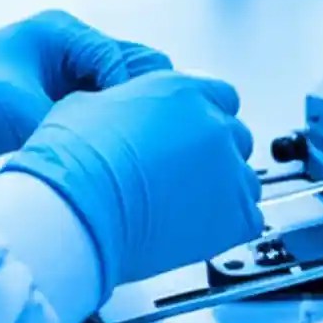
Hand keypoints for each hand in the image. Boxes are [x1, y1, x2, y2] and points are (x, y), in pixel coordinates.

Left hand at [0, 10, 171, 166]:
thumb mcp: (14, 112)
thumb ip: (70, 126)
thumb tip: (112, 150)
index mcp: (65, 34)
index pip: (131, 64)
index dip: (139, 102)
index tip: (142, 140)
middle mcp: (70, 49)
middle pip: (134, 74)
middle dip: (141, 108)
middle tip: (144, 149)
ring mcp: (61, 76)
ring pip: (116, 99)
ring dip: (120, 125)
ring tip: (125, 159)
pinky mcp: (50, 103)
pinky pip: (93, 117)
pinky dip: (101, 135)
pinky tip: (102, 161)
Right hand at [3, 71, 262, 293]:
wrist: (79, 207)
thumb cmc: (74, 160)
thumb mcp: (86, 106)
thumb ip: (119, 106)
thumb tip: (113, 115)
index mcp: (182, 91)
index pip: (219, 97)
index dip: (202, 119)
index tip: (188, 137)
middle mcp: (213, 125)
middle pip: (235, 137)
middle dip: (214, 156)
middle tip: (182, 178)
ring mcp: (228, 171)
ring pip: (244, 179)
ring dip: (222, 192)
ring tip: (185, 210)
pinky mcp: (235, 215)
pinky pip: (248, 218)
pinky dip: (229, 226)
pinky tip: (197, 231)